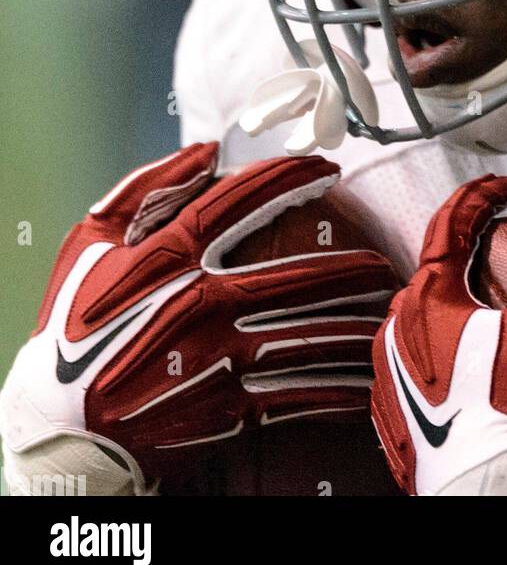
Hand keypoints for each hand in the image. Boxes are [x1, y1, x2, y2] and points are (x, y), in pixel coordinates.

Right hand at [0, 144, 396, 492]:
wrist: (58, 416)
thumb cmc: (73, 318)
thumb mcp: (91, 238)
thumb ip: (146, 188)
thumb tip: (202, 149)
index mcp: (170, 256)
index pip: (243, 201)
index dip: (291, 177)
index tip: (326, 167)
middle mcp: (202, 301)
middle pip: (298, 275)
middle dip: (350, 265)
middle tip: (383, 257)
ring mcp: (217, 357)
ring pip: (306, 336)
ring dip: (354, 322)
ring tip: (389, 308)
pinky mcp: (225, 404)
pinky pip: (294, 391)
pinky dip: (335, 384)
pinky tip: (365, 373)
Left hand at [371, 174, 506, 495]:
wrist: (497, 495)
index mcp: (427, 300)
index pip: (451, 226)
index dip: (481, 197)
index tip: (506, 186)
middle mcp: (395, 332)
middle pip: (435, 273)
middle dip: (469, 256)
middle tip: (504, 248)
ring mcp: (387, 377)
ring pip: (423, 321)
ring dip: (456, 307)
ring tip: (493, 311)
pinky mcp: (392, 417)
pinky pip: (416, 366)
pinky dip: (444, 354)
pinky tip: (473, 366)